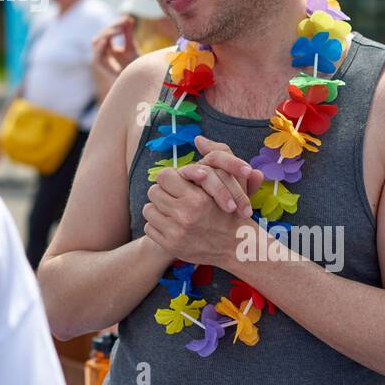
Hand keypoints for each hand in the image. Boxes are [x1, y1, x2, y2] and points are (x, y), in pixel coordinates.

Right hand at [91, 17, 138, 84]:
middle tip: (125, 22)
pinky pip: (97, 56)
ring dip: (107, 34)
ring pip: (96, 41)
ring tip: (120, 30)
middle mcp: (102, 51)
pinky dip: (100, 47)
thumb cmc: (134, 67)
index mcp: (108, 46)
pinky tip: (107, 40)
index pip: (108, 31)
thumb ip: (128, 33)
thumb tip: (128, 18)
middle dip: (113, 27)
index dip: (116, 24)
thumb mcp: (132, 47)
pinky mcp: (101, 67)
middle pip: (102, 34)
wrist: (136, 82)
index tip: (127, 18)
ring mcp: (100, 58)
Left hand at [141, 139, 262, 266]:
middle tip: (174, 197)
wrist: (236, 246)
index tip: (178, 184)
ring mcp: (176, 233)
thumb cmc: (232, 209)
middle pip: (153, 192)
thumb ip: (217, 155)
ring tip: (173, 211)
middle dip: (163, 193)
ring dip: (158, 209)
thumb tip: (198, 138)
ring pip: (148, 210)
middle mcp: (185, 216)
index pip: (164, 176)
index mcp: (198, 198)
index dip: (170, 179)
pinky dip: (158, 226)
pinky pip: (149, 228)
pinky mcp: (170, 246)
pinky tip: (172, 225)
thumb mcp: (231, 180)